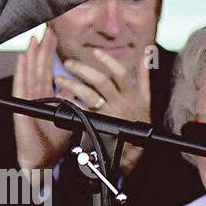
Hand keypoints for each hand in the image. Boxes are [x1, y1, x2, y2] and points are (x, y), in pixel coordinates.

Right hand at [12, 29, 70, 169]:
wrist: (42, 161)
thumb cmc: (53, 143)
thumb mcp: (67, 117)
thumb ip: (68, 100)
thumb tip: (74, 86)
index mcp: (45, 97)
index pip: (47, 70)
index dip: (50, 54)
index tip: (53, 37)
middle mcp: (35, 96)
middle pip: (38, 68)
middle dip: (41, 49)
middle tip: (45, 30)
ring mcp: (27, 101)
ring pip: (29, 73)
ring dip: (30, 56)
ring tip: (33, 39)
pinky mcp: (22, 108)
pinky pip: (21, 87)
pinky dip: (21, 72)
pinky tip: (21, 59)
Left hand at [54, 48, 151, 172]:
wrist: (133, 152)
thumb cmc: (139, 122)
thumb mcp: (146, 99)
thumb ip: (143, 76)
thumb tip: (146, 53)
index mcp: (133, 95)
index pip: (121, 74)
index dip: (108, 61)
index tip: (96, 52)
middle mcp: (121, 103)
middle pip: (101, 81)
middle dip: (82, 70)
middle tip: (68, 63)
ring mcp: (109, 115)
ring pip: (89, 95)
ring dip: (72, 85)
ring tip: (59, 79)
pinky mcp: (98, 125)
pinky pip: (81, 111)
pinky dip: (69, 104)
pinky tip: (60, 99)